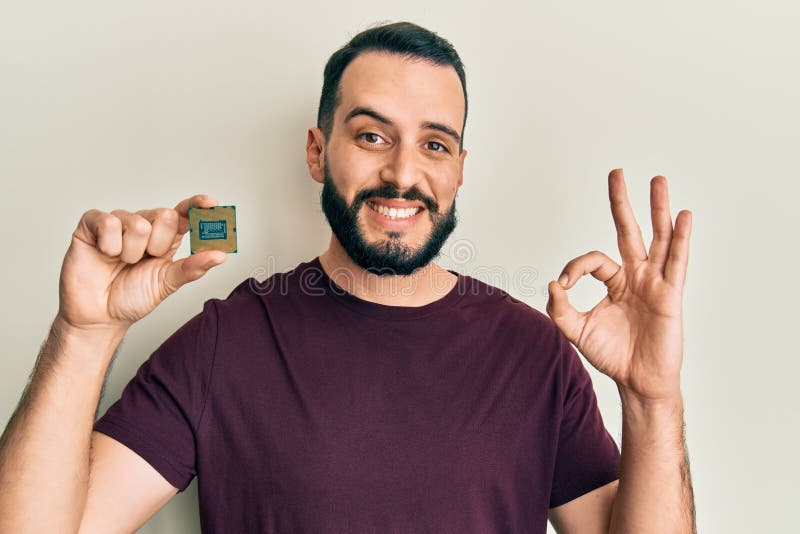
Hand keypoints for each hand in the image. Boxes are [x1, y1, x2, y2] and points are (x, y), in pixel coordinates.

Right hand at [56, 194, 226, 333]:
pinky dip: (110, 244)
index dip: (197, 205)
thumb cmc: (132, 297)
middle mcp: (144, 225)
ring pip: (137, 223)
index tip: (211, 204)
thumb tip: (220, 255)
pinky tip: (106, 254)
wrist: (100, 316)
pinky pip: (108, 222)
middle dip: (158, 245)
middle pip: (165, 215)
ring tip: (122, 263)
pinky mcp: (92, 225)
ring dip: (132, 252)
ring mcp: (118, 223)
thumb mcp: (167, 283)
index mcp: (165, 237)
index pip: (184, 212)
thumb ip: (193, 268)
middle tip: (146, 261)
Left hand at [546, 169, 691, 402]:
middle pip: (630, 231)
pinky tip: (682, 216)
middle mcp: (636, 276)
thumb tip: (552, 283)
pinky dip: (680, 238)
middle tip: (617, 173)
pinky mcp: (671, 294)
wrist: (637, 380)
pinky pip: (677, 261)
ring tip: (658, 180)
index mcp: (615, 282)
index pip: (593, 259)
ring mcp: (655, 282)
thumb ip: (560, 309)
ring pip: (658, 238)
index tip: (563, 287)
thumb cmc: (612, 355)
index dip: (574, 268)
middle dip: (622, 202)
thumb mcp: (576, 331)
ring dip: (657, 209)